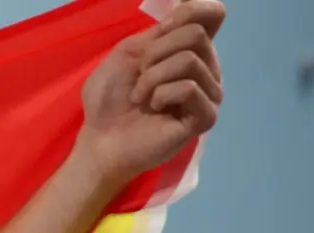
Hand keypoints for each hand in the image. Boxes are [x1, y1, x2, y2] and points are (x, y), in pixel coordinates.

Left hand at [75, 0, 224, 187]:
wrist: (100, 138)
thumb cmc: (109, 99)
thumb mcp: (127, 54)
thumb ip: (158, 32)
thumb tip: (187, 10)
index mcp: (189, 49)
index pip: (213, 14)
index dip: (192, 10)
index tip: (162, 28)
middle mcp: (206, 68)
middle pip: (196, 34)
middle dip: (155, 53)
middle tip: (139, 76)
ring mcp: (209, 93)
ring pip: (190, 60)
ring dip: (152, 77)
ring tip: (141, 96)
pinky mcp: (205, 117)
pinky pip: (189, 88)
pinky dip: (161, 94)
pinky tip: (153, 108)